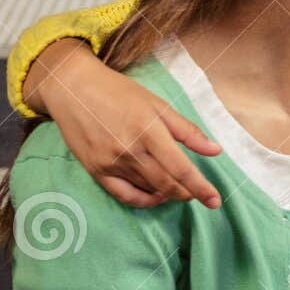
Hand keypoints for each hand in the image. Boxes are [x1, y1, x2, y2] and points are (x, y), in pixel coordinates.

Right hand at [31, 40, 222, 208]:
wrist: (73, 88)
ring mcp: (110, 163)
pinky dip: (143, 200)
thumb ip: (187, 131)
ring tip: (178, 188)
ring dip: (168, 194)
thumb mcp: (159, 105)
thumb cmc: (120, 93)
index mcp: (149, 131)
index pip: (180, 168)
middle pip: (166, 184)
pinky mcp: (95, 170)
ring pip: (147, 189)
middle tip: (198, 193)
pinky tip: (155, 196)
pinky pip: (124, 195)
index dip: (200, 188)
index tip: (215, 201)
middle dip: (187, 193)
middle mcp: (129, 151)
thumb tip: (216, 151)